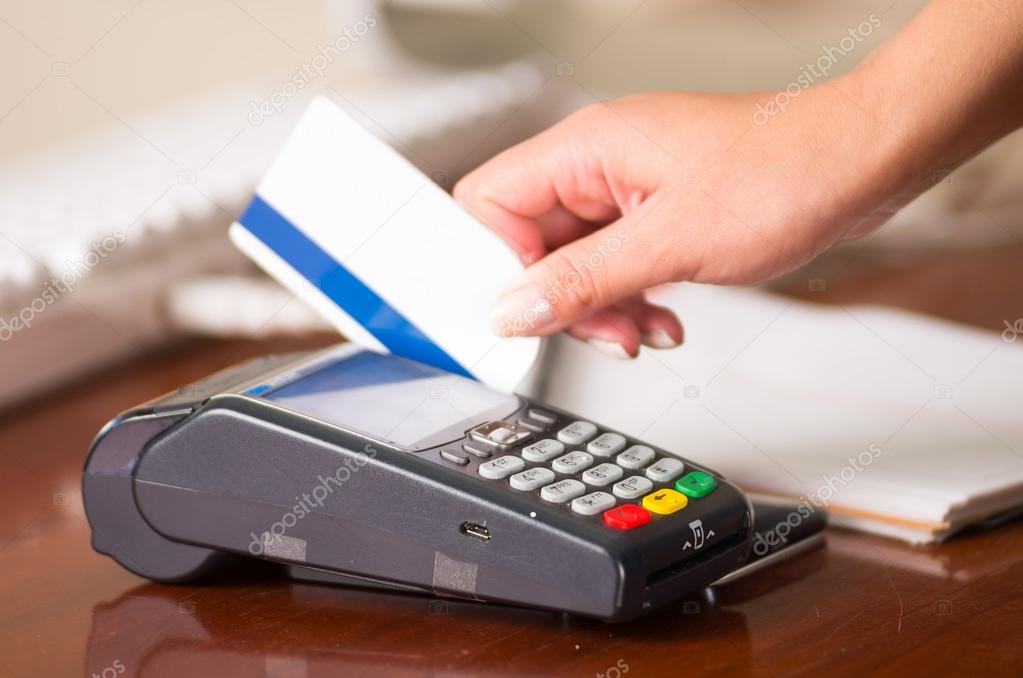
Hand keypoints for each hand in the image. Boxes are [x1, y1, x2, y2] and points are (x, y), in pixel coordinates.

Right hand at [454, 83, 908, 357]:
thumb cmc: (784, 172)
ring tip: (642, 329)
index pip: (486, 203)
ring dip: (602, 308)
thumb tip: (511, 309)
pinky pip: (615, 266)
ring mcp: (626, 189)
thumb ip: (579, 281)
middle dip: (562, 300)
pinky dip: (630, 300)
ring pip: (574, 263)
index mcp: (583, 149)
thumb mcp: (670, 243)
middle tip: (601, 330)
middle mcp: (596, 164)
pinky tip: (662, 316)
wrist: (861, 164)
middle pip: (528, 243)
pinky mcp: (655, 212)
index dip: (490, 265)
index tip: (519, 314)